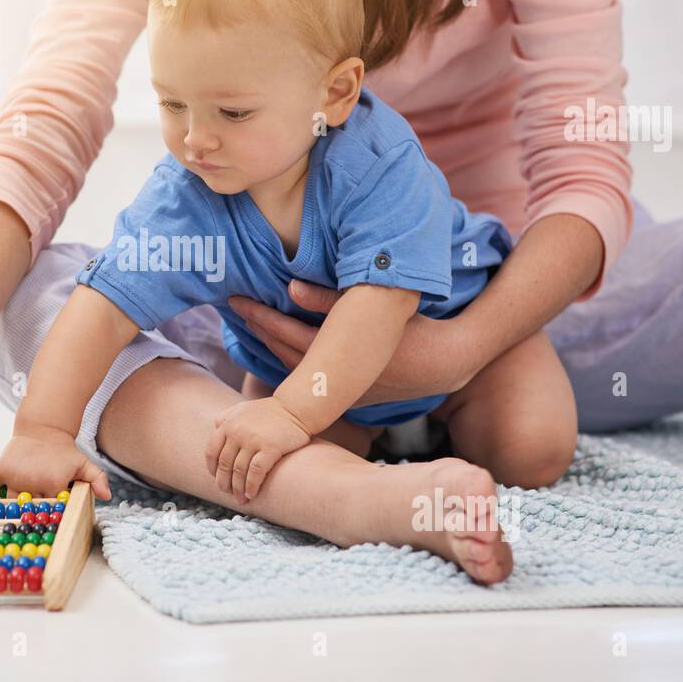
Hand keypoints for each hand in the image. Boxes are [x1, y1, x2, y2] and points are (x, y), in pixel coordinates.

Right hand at [0, 421, 112, 500]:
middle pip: (30, 507)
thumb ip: (97, 479)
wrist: (42, 428)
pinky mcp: (0, 470)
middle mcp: (32, 483)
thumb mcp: (83, 463)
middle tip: (38, 489)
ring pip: (12, 501)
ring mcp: (14, 478)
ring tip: (26, 483)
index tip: (52, 497)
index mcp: (53, 484)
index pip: (50, 508)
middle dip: (34, 503)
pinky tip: (11, 477)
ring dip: (17, 496)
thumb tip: (106, 496)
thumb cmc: (63, 450)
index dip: (52, 505)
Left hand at [206, 396, 311, 503]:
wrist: (295, 408)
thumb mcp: (242, 408)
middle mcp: (237, 432)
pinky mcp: (270, 448)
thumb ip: (226, 416)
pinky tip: (251, 493)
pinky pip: (256, 472)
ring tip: (240, 499)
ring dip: (238, 489)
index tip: (216, 478)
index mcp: (228, 424)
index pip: (212, 451)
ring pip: (239, 471)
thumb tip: (215, 426)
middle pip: (225, 464)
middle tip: (227, 493)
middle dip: (224, 483)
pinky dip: (251, 485)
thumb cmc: (269, 411)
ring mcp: (253, 440)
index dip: (212, 468)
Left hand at [227, 280, 477, 402]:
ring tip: (254, 326)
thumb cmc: (413, 330)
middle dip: (260, 329)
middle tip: (238, 309)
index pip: (287, 333)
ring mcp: (341, 391)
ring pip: (295, 368)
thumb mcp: (374, 308)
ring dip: (272, 347)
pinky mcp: (350, 395)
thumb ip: (329, 298)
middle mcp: (334, 379)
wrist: (445, 364)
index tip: (237, 300)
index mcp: (338, 356)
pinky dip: (292, 362)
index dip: (260, 316)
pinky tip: (281, 350)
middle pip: (284, 352)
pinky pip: (311, 378)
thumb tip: (289, 286)